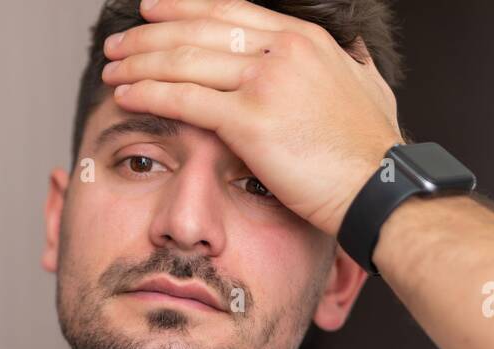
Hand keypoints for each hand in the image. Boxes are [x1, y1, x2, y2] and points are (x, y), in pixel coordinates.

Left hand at [101, 0, 402, 236]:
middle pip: (199, 30)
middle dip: (150, 34)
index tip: (153, 10)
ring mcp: (266, 82)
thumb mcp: (370, 88)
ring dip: (140, 61)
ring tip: (112, 67)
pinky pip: (186, 98)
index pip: (230, 11)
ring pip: (185, 60)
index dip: (185, 8)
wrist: (381, 186)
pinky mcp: (251, 120)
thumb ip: (353, 65)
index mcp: (305, 40)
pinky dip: (149, 92)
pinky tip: (125, 93)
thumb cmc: (374, 152)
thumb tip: (354, 52)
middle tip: (119, 41)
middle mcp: (283, 50)